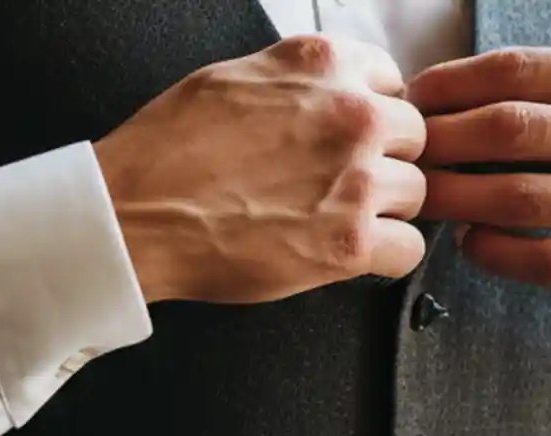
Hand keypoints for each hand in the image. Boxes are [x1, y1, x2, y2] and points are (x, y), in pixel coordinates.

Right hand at [95, 36, 426, 303]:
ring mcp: (356, 179)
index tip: (351, 139)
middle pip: (414, 138)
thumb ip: (300, 82)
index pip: (392, 82)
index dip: (373, 116)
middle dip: (385, 161)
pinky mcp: (351, 242)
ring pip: (417, 194)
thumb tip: (335, 93)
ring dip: (385, 210)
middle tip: (341, 184)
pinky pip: (408, 249)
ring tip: (334, 220)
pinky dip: (383, 256)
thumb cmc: (170, 150)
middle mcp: (350, 114)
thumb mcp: (236, 77)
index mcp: (322, 64)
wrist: (134, 213)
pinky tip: (346, 252)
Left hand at [408, 48, 550, 304]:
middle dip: (441, 141)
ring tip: (422, 200)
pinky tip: (472, 243)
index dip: (451, 84)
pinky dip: (498, 253)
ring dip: (457, 199)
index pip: (519, 71)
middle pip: (511, 131)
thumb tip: (463, 97)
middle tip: (403, 155)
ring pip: (523, 198)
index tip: (412, 99)